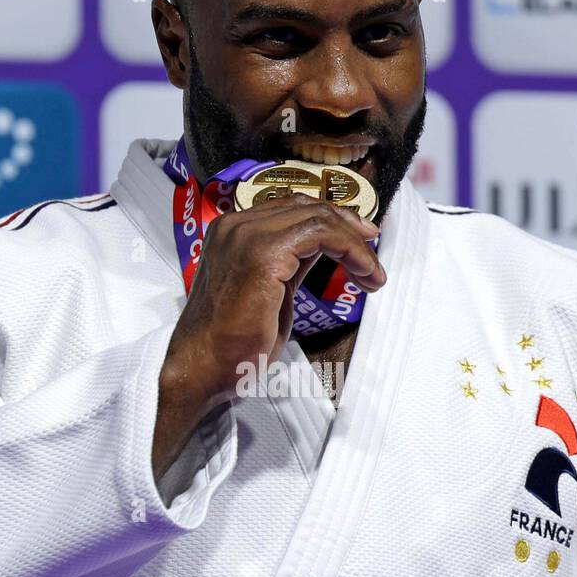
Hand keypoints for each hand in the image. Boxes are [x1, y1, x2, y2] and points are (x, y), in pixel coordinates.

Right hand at [152, 193, 383, 478]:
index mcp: (233, 232)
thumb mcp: (272, 293)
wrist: (204, 370)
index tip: (360, 242)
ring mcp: (246, 235)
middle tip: (372, 258)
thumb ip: (291, 265)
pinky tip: (364, 273)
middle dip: (348, 228)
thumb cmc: (231, 345)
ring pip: (317, 216)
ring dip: (354, 244)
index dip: (332, 220)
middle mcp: (236, 225)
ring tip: (372, 274)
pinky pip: (320, 233)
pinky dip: (350, 250)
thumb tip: (320, 250)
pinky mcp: (263, 253)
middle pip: (307, 206)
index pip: (291, 208)